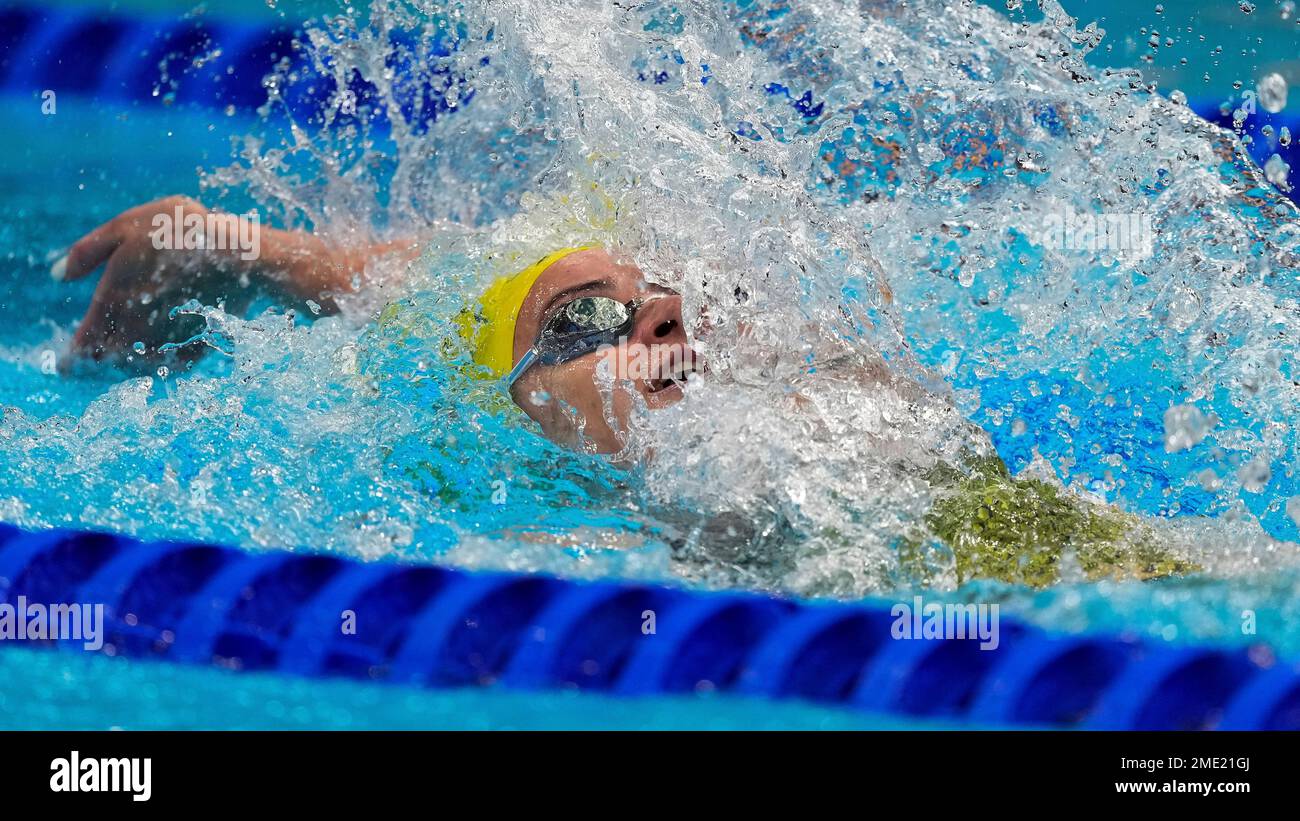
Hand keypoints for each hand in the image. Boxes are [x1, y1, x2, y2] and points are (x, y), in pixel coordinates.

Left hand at [54, 196, 254, 367]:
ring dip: (124, 366)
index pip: (81, 349)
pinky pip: (167, 365)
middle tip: (91, 363)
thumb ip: (86, 252)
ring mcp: (166, 342)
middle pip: (107, 363)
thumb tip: (58, 277)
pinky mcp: (195, 347)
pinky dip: (157, 364)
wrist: (237, 253)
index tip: (67, 365)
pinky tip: (157, 355)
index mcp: (110, 303)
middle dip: (97, 363)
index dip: (71, 361)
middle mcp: (135, 331)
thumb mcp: (125, 227)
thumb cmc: (178, 233)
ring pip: (136, 368)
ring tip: (120, 360)